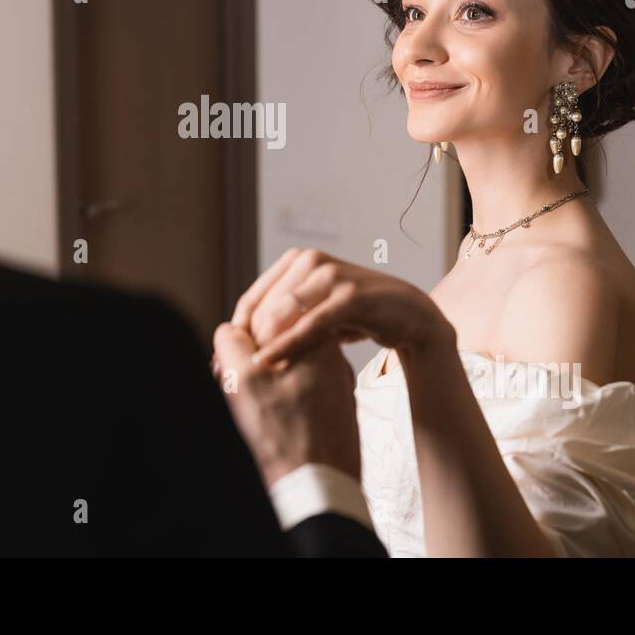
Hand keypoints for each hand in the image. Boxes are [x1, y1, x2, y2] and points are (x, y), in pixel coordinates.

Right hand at [211, 321, 360, 486]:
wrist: (319, 491)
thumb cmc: (284, 439)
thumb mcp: (245, 382)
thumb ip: (232, 344)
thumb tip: (228, 331)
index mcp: (316, 341)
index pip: (268, 315)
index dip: (239, 337)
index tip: (225, 364)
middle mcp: (331, 359)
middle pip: (276, 341)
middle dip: (247, 358)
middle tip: (227, 383)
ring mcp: (333, 386)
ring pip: (285, 367)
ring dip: (258, 380)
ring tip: (240, 405)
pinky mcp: (331, 410)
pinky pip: (297, 391)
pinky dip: (275, 399)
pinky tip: (261, 420)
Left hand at [232, 247, 455, 365]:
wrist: (410, 317)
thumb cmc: (357, 316)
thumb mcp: (315, 311)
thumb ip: (284, 318)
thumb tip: (238, 341)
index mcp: (298, 260)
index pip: (253, 299)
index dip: (237, 332)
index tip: (225, 363)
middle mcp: (312, 261)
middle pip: (262, 307)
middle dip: (248, 343)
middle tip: (237, 375)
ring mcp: (331, 275)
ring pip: (281, 314)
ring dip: (265, 345)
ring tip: (253, 375)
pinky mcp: (350, 296)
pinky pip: (311, 324)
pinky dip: (288, 345)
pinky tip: (272, 363)